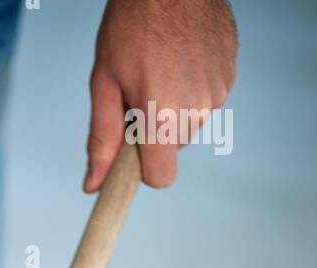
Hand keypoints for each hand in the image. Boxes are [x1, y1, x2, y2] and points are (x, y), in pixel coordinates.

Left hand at [85, 0, 237, 190]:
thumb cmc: (131, 25)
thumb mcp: (104, 84)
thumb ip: (102, 139)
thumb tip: (93, 185)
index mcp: (163, 117)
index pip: (160, 177)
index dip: (144, 167)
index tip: (133, 145)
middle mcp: (196, 111)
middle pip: (172, 148)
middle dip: (155, 129)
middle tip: (141, 89)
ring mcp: (217, 93)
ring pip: (190, 124)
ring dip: (174, 108)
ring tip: (161, 67)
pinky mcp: (230, 76)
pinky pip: (206, 100)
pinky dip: (191, 88)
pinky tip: (180, 59)